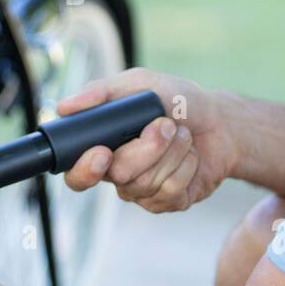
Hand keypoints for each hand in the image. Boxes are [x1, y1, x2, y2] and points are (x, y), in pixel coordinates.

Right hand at [56, 68, 237, 212]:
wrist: (219, 121)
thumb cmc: (176, 100)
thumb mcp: (139, 84)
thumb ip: (101, 92)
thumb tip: (64, 107)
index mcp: (103, 147)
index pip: (76, 174)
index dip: (85, 169)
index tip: (103, 153)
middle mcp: (118, 174)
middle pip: (118, 175)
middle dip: (146, 148)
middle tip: (165, 125)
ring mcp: (143, 191)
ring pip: (146, 183)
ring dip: (172, 152)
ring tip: (182, 134)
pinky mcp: (168, 201)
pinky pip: (171, 192)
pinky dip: (186, 166)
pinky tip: (191, 156)